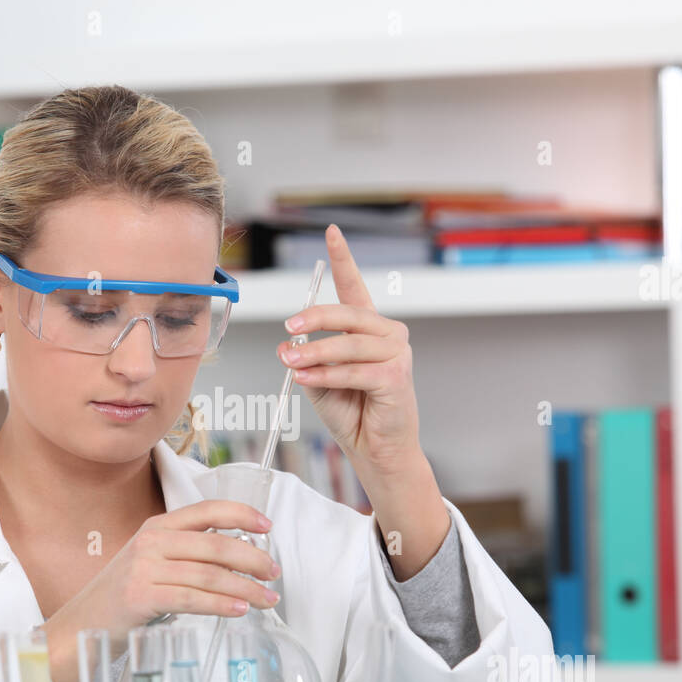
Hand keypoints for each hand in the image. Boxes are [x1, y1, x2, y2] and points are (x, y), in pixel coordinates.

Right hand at [43, 500, 281, 681]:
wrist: (82, 624)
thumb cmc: (124, 595)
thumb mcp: (151, 561)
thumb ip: (186, 553)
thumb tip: (239, 555)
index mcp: (157, 526)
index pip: (206, 510)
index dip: (241, 514)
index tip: (267, 525)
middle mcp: (151, 542)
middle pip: (215, 545)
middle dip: (253, 559)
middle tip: (274, 573)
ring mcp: (144, 569)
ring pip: (209, 574)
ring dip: (245, 588)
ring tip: (266, 599)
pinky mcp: (140, 597)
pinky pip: (192, 599)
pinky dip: (221, 604)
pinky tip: (239, 610)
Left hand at [277, 224, 420, 474]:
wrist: (374, 448)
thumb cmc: (351, 412)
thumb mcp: (317, 379)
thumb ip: (304, 358)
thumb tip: (285, 344)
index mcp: (368, 329)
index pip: (354, 288)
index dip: (343, 259)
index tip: (332, 233)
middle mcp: (387, 334)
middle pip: (347, 314)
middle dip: (314, 318)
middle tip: (288, 327)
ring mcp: (396, 353)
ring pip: (347, 344)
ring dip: (314, 353)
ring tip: (290, 361)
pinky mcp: (396, 376)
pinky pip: (353, 370)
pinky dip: (326, 375)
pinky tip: (305, 377)